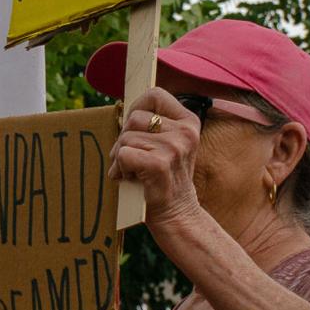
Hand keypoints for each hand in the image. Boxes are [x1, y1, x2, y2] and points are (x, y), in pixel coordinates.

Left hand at [108, 87, 204, 228]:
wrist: (176, 215)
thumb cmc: (163, 178)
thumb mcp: (166, 144)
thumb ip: (152, 124)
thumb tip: (124, 109)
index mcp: (189, 122)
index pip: (154, 94)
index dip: (136, 107)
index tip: (134, 127)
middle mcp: (185, 132)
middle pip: (134, 118)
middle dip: (124, 138)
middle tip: (130, 159)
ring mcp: (174, 148)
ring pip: (126, 137)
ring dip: (120, 157)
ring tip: (133, 171)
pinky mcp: (160, 164)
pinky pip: (124, 154)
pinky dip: (120, 168)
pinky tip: (133, 179)